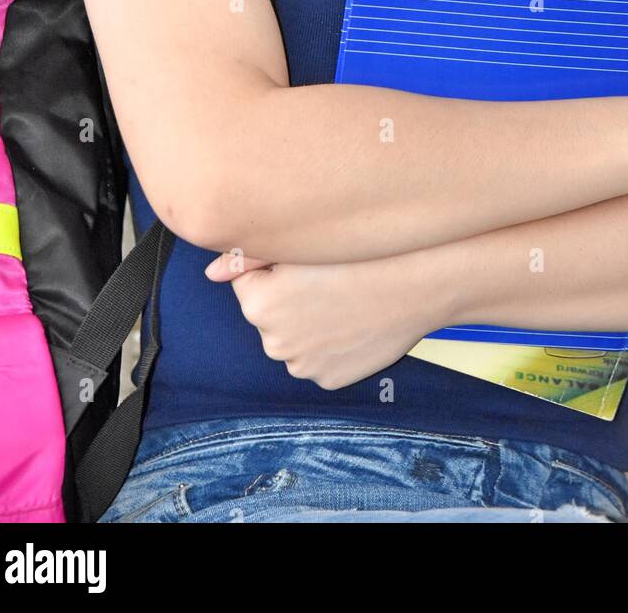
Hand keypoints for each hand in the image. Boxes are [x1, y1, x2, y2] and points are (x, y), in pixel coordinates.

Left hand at [203, 248, 444, 389]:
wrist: (416, 287)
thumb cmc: (359, 257)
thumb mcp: (301, 248)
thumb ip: (247, 257)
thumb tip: (211, 272)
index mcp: (259, 303)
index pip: (248, 283)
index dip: (275, 269)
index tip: (306, 263)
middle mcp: (273, 341)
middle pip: (268, 314)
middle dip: (288, 299)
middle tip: (328, 279)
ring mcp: (301, 365)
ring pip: (292, 338)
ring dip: (308, 324)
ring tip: (344, 300)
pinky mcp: (326, 380)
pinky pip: (316, 358)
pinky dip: (329, 344)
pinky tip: (352, 323)